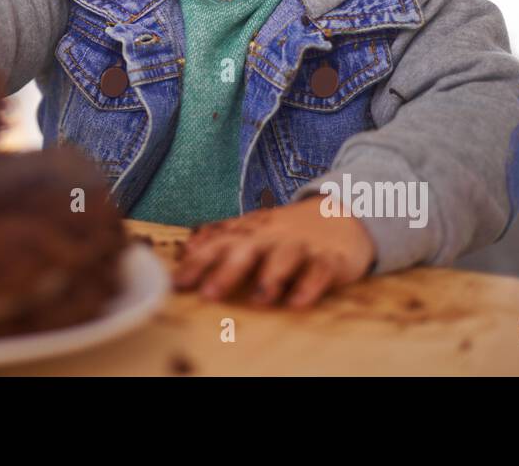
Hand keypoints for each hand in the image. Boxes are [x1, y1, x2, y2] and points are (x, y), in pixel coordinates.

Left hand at [172, 195, 375, 308]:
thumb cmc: (286, 232)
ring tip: (258, 299)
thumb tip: (187, 247)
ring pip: (285, 257)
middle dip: (228, 271)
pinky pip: (320, 271)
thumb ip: (221, 237)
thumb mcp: (253, 230)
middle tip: (209, 294)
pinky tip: (298, 302)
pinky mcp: (329, 259)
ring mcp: (301, 246)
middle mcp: (272, 237)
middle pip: (247, 250)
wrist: (341, 215)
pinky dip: (310, 286)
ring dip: (271, 276)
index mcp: (250, 232)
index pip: (218, 244)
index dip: (197, 263)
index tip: (177, 283)